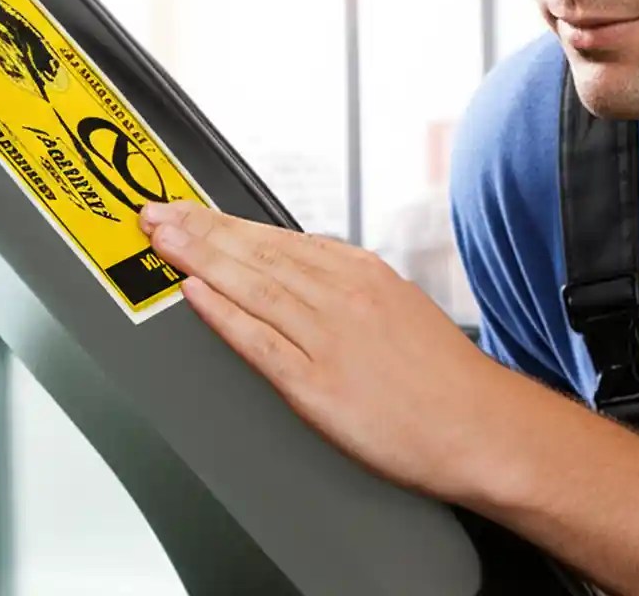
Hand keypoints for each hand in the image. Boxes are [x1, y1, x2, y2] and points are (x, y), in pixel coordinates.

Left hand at [139, 201, 550, 502]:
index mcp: (362, 273)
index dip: (227, 224)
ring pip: (251, 286)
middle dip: (200, 230)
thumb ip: (352, 289)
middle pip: (256, 254)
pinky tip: (195, 294)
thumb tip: (305, 275)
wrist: (482, 427)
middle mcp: (343, 295)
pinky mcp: (317, 385)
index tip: (193, 212)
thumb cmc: (446, 378)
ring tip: (161, 241)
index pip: (280, 239)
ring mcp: (328, 338)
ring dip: (199, 258)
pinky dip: (223, 314)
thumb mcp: (401, 308)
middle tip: (156, 215)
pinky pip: (259, 342)